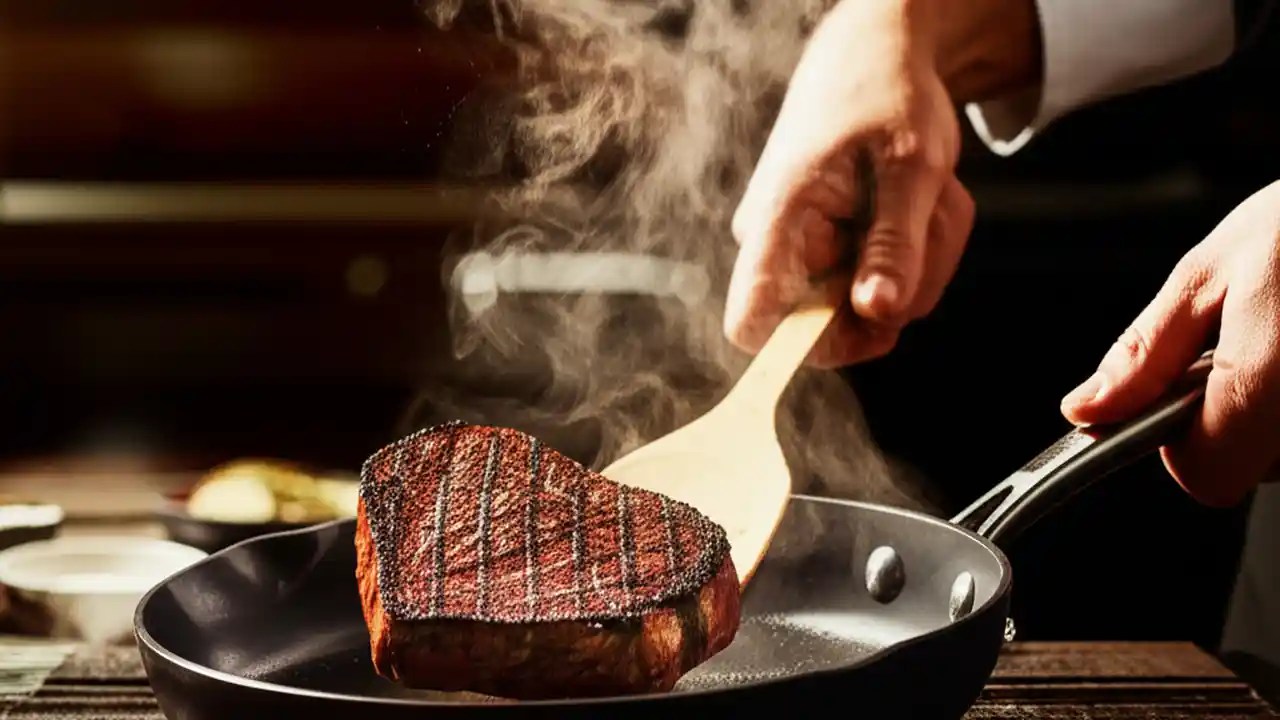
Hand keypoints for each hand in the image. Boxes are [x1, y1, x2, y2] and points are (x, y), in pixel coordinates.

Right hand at [723, 0, 1039, 367]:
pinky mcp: (829, 250)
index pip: (753, 325)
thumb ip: (895, 244)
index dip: (806, 347)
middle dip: (902, 285)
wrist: (875, 56)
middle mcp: (777, 244)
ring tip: (926, 200)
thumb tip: (876, 315)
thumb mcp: (911, 166)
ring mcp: (804, 249)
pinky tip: (918, 205)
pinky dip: (916, 254)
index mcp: (778, 221)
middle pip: (836, 325)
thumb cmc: (886, 94)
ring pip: (870, 307)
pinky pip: (880, 284)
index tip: (875, 321)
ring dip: (920, 263)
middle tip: (928, 222)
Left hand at [1061, 180, 1279, 506]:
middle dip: (1230, 418)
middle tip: (1241, 348)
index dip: (1179, 443)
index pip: (1210, 477)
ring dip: (1269, 408)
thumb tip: (1089, 409)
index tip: (1177, 398)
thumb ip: (1147, 353)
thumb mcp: (1208, 274)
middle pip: (1254, 467)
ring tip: (1278, 337)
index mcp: (1272, 380)